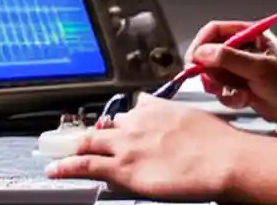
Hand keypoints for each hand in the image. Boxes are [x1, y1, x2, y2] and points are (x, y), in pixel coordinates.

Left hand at [45, 95, 245, 200]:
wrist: (222, 159)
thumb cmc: (219, 143)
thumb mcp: (196, 119)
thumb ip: (178, 119)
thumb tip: (179, 124)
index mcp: (156, 108)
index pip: (131, 110)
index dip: (121, 121)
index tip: (116, 124)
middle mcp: (137, 122)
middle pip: (106, 125)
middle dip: (94, 133)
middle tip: (81, 139)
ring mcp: (126, 145)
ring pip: (90, 142)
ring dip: (75, 147)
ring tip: (60, 152)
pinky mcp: (121, 167)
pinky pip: (84, 165)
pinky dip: (65, 166)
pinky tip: (54, 169)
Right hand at [185, 20, 276, 121]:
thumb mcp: (259, 67)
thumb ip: (229, 58)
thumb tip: (202, 53)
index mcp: (248, 34)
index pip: (214, 31)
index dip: (200, 44)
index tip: (193, 61)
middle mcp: (241, 49)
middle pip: (209, 55)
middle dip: (209, 72)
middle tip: (215, 84)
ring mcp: (240, 68)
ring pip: (213, 75)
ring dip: (221, 87)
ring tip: (238, 93)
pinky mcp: (240, 86)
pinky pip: (222, 90)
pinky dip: (230, 97)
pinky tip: (244, 99)